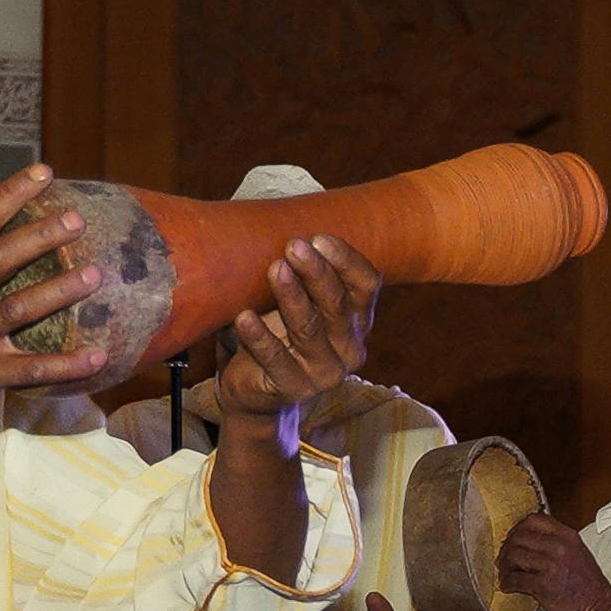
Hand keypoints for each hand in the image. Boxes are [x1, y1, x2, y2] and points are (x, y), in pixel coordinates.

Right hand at [0, 166, 122, 457]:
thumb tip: (2, 239)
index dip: (11, 194)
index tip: (43, 172)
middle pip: (0, 258)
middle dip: (39, 236)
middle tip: (77, 220)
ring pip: (18, 308)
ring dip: (58, 291)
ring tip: (94, 275)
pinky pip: (30, 368)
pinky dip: (66, 364)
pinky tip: (97, 357)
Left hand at [204, 239, 383, 423]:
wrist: (257, 392)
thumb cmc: (278, 335)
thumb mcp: (297, 301)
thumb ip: (300, 273)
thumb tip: (277, 218)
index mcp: (357, 320)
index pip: (366, 285)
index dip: (346, 261)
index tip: (318, 237)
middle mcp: (349, 347)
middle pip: (338, 304)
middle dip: (316, 272)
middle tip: (293, 246)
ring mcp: (325, 372)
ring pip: (309, 329)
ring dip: (291, 297)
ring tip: (274, 269)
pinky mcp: (295, 390)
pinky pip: (276, 360)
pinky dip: (259, 337)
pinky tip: (243, 317)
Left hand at [499, 513, 610, 610]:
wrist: (598, 607)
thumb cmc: (588, 583)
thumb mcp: (577, 552)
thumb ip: (557, 541)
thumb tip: (531, 539)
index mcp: (567, 536)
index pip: (533, 520)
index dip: (517, 528)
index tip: (512, 538)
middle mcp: (558, 546)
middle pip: (519, 537)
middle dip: (506, 548)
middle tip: (503, 559)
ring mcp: (550, 565)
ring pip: (514, 556)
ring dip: (504, 566)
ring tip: (504, 574)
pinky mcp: (543, 585)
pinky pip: (516, 579)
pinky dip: (507, 583)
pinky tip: (508, 586)